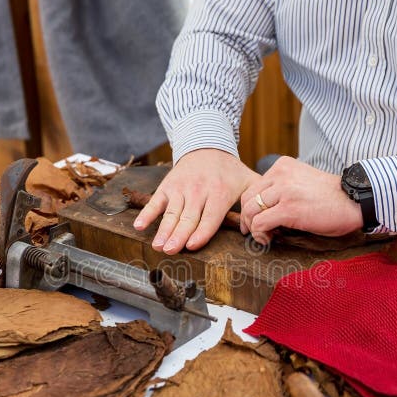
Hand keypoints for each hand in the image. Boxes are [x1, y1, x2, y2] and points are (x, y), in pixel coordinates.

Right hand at [133, 148, 258, 253]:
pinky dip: (147, 213)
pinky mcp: (167, 186)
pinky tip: (139, 226)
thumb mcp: (249, 181)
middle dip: (179, 235)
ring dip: (163, 230)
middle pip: (188, 217)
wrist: (207, 146)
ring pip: (171, 213)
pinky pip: (155, 201)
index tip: (192, 245)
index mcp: (219, 193)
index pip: (210, 217)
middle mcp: (198, 191)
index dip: (201, 232)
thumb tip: (257, 228)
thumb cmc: (229, 172)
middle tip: (171, 250)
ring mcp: (180, 188)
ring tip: (158, 245)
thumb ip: (256, 202)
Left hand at [240, 156, 362, 244]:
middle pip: (247, 199)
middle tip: (255, 232)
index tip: (257, 220)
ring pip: (250, 211)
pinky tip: (268, 239)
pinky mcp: (289, 209)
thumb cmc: (331, 198)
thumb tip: (261, 210)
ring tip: (265, 236)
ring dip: (253, 228)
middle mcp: (280, 174)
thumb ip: (282, 189)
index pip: (253, 187)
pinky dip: (259, 235)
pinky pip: (260, 223)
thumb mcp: (302, 183)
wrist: (355, 202)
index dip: (251, 208)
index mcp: (283, 166)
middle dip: (247, 219)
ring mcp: (284, 191)